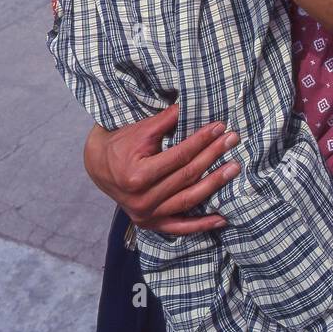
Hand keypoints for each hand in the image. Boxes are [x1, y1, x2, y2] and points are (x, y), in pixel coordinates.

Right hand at [83, 104, 240, 234]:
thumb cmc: (120, 143)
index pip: (179, 156)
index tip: (220, 127)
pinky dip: (202, 225)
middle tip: (233, 140)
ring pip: (188, 200)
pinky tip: (222, 218)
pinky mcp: (150, 223)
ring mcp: (146, 215)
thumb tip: (194, 104)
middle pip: (186, 176)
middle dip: (213, 156)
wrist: (98, 165)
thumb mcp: (141, 129)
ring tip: (234, 168)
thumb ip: (167, 120)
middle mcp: (141, 199)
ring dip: (214, 184)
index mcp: (137, 175)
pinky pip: (179, 227)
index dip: (202, 141)